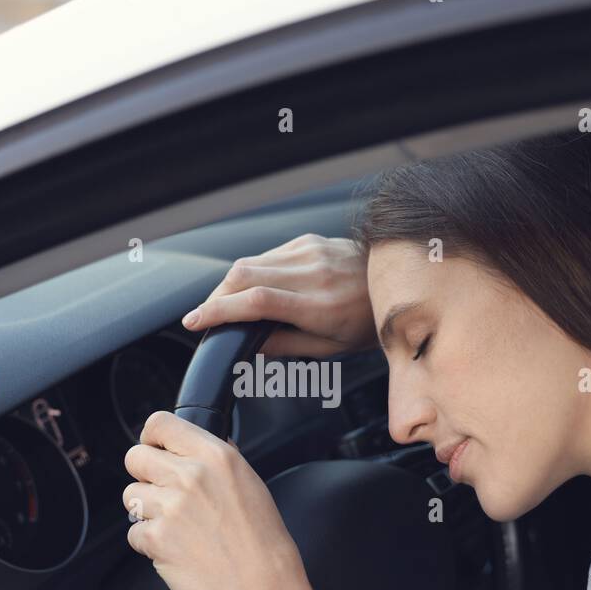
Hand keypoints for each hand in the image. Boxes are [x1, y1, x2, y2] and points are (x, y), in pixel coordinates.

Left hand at [122, 411, 330, 589]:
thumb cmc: (265, 547)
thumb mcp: (252, 486)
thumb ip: (219, 462)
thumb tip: (196, 447)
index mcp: (217, 457)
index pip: (161, 423)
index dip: (152, 438)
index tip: (155, 450)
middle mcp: (191, 477)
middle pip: (135, 457)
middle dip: (144, 476)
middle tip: (163, 495)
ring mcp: (171, 507)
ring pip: (130, 495)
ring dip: (146, 512)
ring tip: (177, 528)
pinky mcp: (157, 539)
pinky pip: (134, 532)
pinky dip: (149, 544)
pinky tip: (177, 551)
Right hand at [182, 233, 375, 356]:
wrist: (395, 279)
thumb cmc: (365, 321)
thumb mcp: (331, 348)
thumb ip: (286, 346)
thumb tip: (248, 347)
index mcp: (320, 306)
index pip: (258, 302)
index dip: (220, 310)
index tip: (195, 321)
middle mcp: (313, 273)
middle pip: (244, 275)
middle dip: (214, 296)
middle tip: (202, 316)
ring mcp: (309, 252)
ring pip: (250, 261)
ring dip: (227, 284)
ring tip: (220, 304)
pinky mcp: (307, 241)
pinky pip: (266, 255)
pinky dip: (249, 272)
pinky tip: (248, 288)